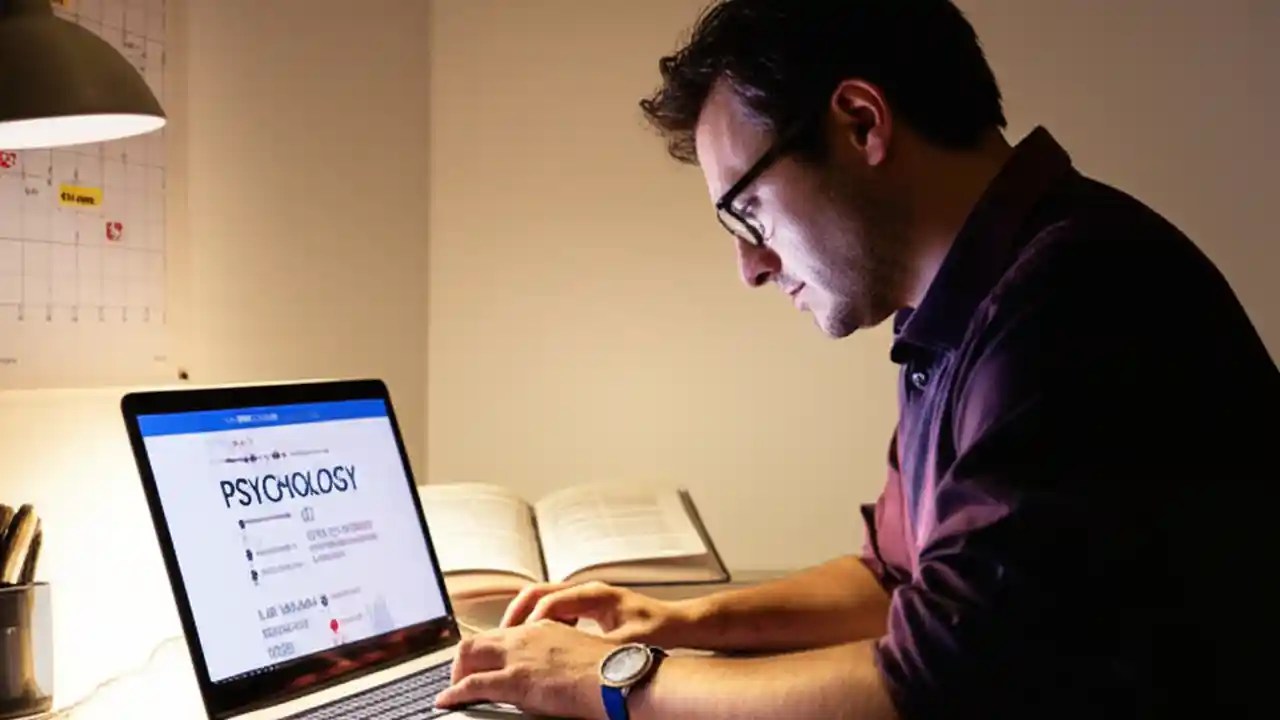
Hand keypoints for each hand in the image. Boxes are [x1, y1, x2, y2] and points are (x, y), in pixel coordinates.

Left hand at [435, 620, 616, 718]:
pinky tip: (448, 702)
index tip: (482, 664)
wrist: (619, 678)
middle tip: (461, 680)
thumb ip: (557, 658)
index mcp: (543, 628)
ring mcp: (519, 656)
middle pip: (478, 640)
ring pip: (469, 656)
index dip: (486, 650)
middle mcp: (526, 636)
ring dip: (457, 675)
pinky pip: (474, 685)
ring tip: (454, 691)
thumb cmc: (609, 672)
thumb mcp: (578, 654)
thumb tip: (549, 675)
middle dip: (464, 661)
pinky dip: (455, 693)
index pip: (502, 633)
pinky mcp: (516, 679)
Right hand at [501, 581, 695, 646]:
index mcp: (597, 595)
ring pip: (542, 598)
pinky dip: (536, 620)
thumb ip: (602, 650)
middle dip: (515, 613)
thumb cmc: (659, 628)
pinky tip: (533, 640)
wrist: (677, 622)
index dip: (533, 621)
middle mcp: (588, 590)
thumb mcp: (629, 644)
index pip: (553, 601)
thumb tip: (579, 662)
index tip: (520, 640)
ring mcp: (585, 596)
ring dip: (523, 616)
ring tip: (508, 639)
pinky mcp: (586, 605)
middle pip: (538, 592)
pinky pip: (552, 607)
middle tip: (500, 636)